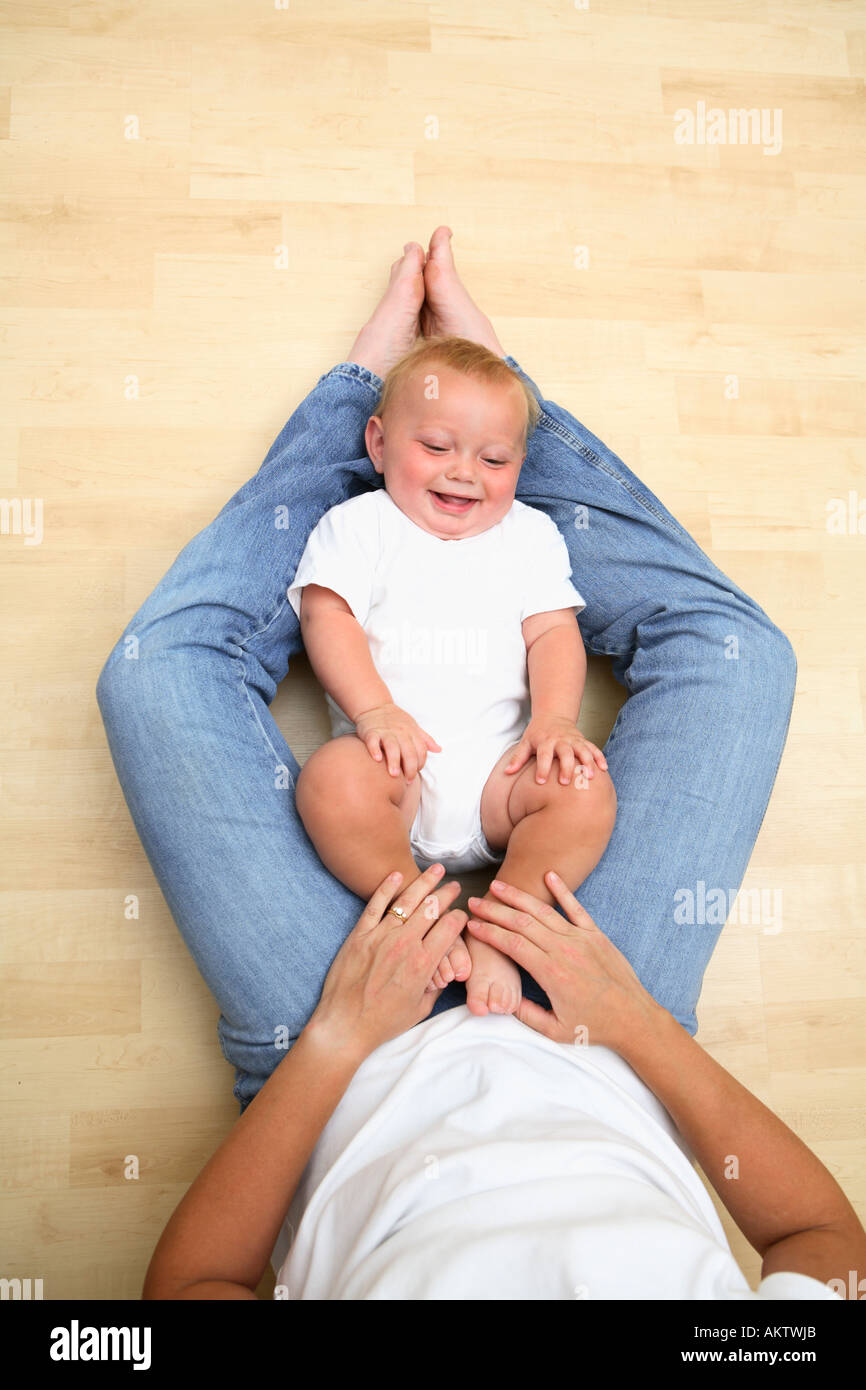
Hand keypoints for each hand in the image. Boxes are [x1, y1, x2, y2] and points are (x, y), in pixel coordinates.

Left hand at [307, 863, 466, 1057]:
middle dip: (446, 894)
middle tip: (454, 884)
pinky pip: (374, 906)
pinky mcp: (359, 936)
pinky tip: (396, 875)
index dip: (459, 917)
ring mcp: (380, 937)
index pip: (449, 929)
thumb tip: (442, 970)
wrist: (345, 1026)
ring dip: (424, 882)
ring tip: (436, 869)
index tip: (462, 913)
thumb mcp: (420, 1008)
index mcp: (423, 964)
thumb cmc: (383, 1023)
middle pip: (431, 909)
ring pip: (407, 902)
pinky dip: (386, 888)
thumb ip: (434, 986)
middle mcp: (404, 945)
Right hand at [354, 702, 441, 778]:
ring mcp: (385, 732)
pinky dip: (375, 750)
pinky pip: (373, 741)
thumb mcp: (413, 726)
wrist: (374, 705)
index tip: (414, 774)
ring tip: (394, 774)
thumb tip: (439, 750)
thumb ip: (425, 739)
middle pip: (409, 751)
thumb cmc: (395, 719)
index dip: (420, 764)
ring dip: (394, 761)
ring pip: (392, 747)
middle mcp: (400, 732)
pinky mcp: (371, 732)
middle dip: (410, 768)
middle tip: (407, 781)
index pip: (421, 751)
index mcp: (412, 732)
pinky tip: (377, 759)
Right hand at [464, 872, 658, 1051]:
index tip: (472, 925)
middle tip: (475, 901)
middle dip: (495, 910)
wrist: (634, 1018)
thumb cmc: (595, 1026)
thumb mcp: (555, 1031)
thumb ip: (526, 1014)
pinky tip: (549, 875)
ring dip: (519, 897)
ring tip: (498, 885)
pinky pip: (576, 908)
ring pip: (544, 912)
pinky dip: (562, 891)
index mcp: (551, 973)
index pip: (512, 945)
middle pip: (522, 923)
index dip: (489, 933)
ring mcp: (581, 939)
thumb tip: (504, 1000)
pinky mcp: (596, 935)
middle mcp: (564, 950)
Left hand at [505, 715, 607, 784]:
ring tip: (590, 776)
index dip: (542, 768)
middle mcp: (560, 740)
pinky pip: (593, 748)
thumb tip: (506, 773)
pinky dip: (599, 757)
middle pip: (565, 752)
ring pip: (582, 749)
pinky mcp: (583, 741)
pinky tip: (604, 769)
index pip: (543, 755)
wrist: (553, 716)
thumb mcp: (525, 743)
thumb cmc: (537, 734)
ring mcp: (573, 740)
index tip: (540, 782)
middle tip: (565, 782)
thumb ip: (517, 758)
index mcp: (545, 741)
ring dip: (587, 762)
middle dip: (566, 767)